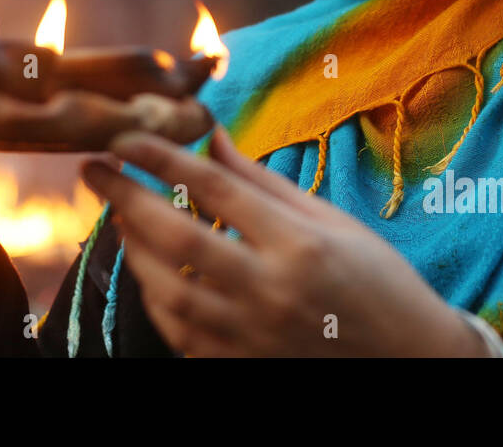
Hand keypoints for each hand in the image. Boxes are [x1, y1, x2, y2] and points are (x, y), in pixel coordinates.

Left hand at [80, 127, 489, 356]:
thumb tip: (214, 136)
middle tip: (92, 169)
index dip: (161, 156)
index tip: (126, 136)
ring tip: (117, 217)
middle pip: (175, 235)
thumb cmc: (378, 282)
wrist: (410, 363)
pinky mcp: (240, 366)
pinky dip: (154, 297)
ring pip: (165, 288)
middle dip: (124, 196)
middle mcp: (270, 290)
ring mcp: (251, 335)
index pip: (213, 186)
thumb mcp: (332, 221)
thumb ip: (264, 182)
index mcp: (298, 244)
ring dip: (130, 248)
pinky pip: (178, 331)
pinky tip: (148, 269)